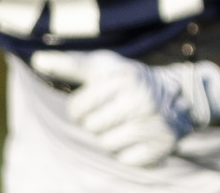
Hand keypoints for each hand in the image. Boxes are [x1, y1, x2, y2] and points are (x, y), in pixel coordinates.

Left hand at [30, 49, 219, 166]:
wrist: (182, 96)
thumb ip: (70, 64)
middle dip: (99, 122)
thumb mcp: (104, 67)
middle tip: (118, 111)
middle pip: (91, 128)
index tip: (100, 99)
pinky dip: (129, 152)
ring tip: (130, 123)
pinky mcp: (161, 146)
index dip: (83, 107)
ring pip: (107, 145)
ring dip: (113, 137)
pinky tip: (142, 137)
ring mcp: (154, 124)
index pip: (77, 108)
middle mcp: (142, 99)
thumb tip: (37, 59)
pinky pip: (125, 160)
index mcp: (125, 77)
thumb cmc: (129, 81)